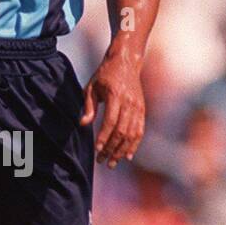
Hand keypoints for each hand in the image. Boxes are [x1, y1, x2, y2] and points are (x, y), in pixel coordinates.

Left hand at [80, 51, 145, 167]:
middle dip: (112, 148)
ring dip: (122, 150)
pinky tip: (127, 156)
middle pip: (122, 131)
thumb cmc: (104, 75)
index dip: (104, 137)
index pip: (111, 122)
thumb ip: (89, 106)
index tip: (97, 150)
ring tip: (112, 162)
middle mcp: (130, 103)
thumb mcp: (91, 87)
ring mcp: (138, 107)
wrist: (126, 62)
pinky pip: (140, 130)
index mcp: (116, 96)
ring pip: (132, 134)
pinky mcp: (142, 110)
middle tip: (102, 161)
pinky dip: (134, 144)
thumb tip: (83, 124)